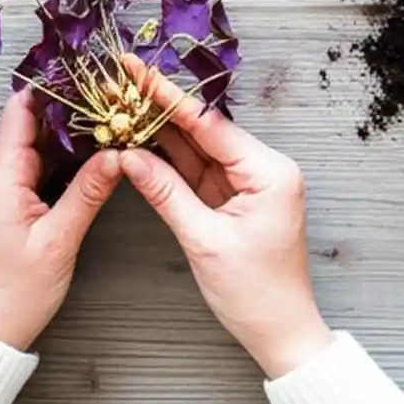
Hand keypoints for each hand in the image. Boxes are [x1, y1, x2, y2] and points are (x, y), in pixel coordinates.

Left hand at [0, 90, 121, 349]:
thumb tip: (116, 154)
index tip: (84, 74)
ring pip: (44, 144)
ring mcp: (12, 187)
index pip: (21, 111)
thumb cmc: (17, 289)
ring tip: (110, 116)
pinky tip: (97, 153)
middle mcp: (3, 174)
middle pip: (35, 122)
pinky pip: (47, 166)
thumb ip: (88, 192)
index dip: (50, 88)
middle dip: (71, 106)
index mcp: (3, 175)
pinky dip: (70, 156)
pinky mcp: (23, 201)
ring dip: (73, 131)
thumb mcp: (59, 238)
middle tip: (110, 94)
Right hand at [119, 56, 333, 378]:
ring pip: (197, 148)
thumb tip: (128, 157)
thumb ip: (164, 193)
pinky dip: (169, 159)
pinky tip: (140, 140)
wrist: (280, 332)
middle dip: (161, 107)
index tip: (138, 70)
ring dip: (161, 131)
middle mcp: (264, 169)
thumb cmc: (255, 293)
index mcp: (269, 172)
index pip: (210, 125)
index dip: (168, 97)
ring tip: (123, 103)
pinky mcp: (235, 199)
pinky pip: (198, 170)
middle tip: (123, 79)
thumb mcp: (203, 240)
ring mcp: (249, 184)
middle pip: (203, 130)